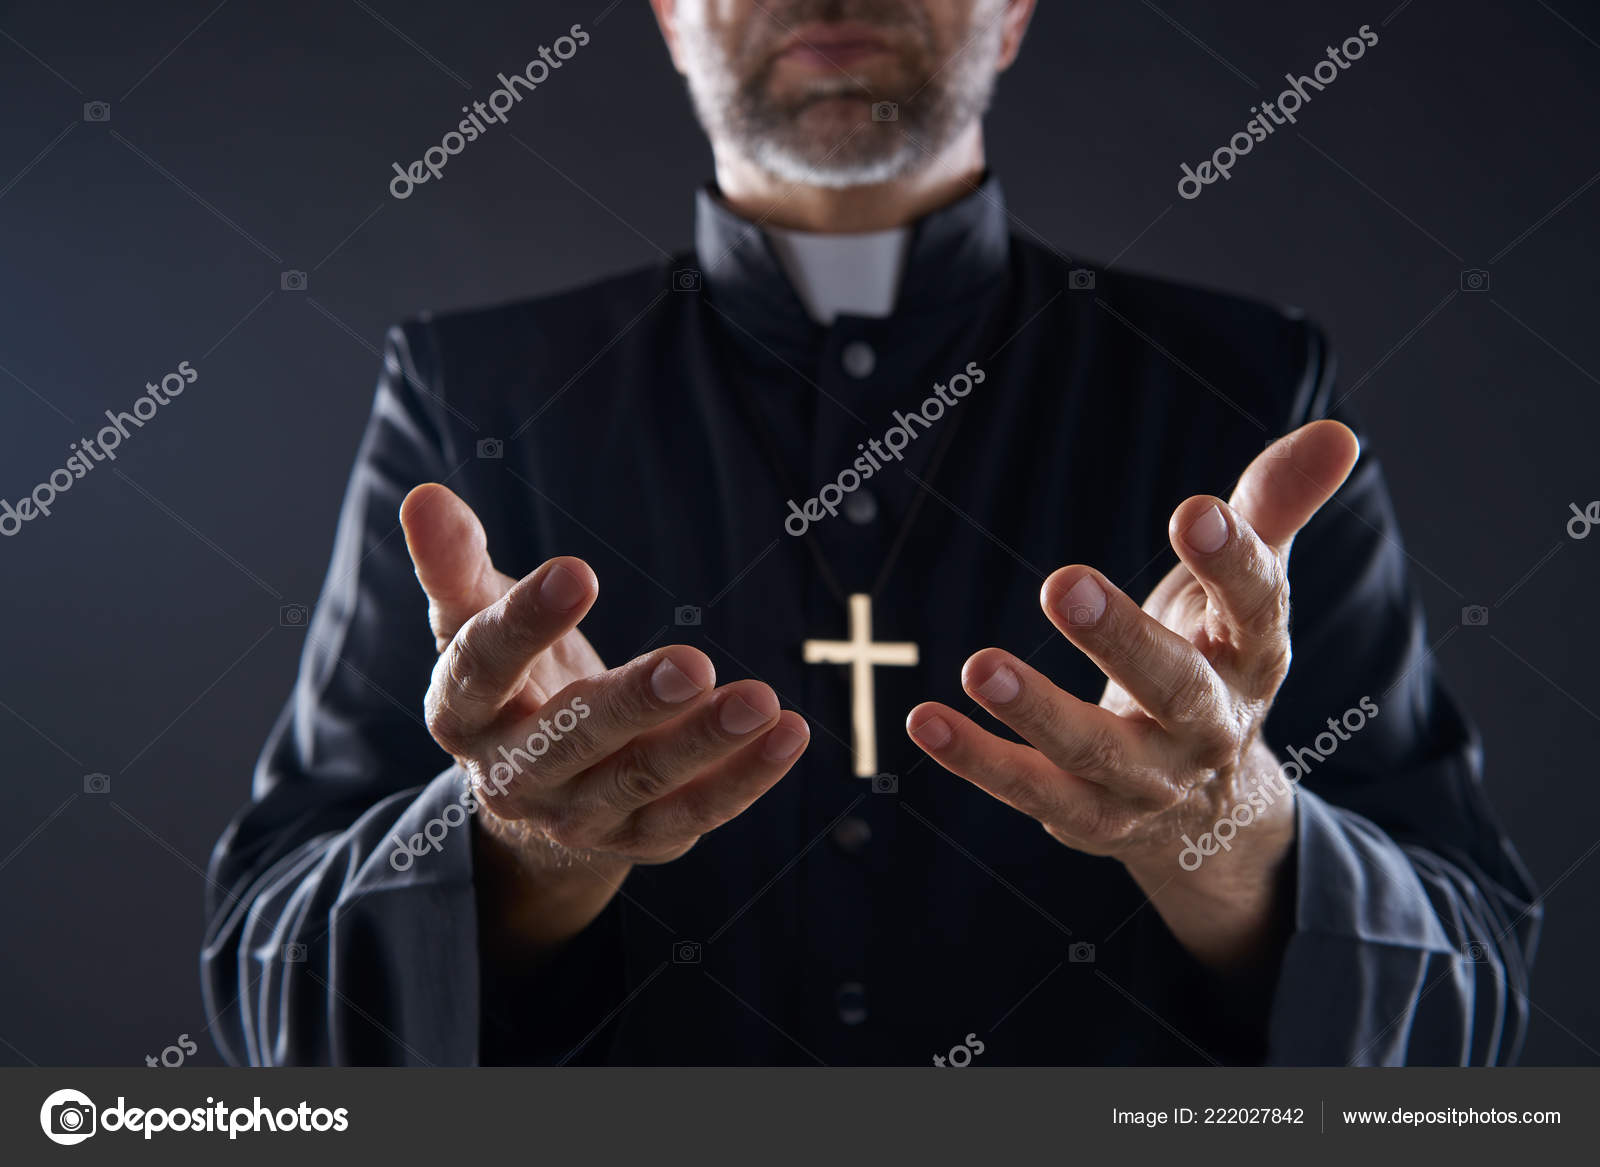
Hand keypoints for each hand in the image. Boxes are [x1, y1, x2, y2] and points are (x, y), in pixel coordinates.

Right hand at [400, 484, 809, 949]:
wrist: (536, 793)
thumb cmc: (512, 680)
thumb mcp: (475, 623)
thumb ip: (455, 565)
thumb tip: (424, 495)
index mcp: (463, 712)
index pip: (483, 667)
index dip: (526, 621)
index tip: (578, 571)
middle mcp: (513, 775)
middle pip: (569, 739)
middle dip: (630, 704)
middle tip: (691, 663)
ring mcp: (578, 814)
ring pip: (641, 780)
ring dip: (703, 742)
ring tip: (761, 699)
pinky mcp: (641, 838)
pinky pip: (695, 811)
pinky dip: (745, 778)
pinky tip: (789, 733)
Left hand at [906, 421, 1360, 970]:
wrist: (1207, 810)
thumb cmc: (1211, 662)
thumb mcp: (1240, 592)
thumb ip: (1273, 509)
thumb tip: (1338, 432)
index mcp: (1254, 661)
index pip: (1258, 611)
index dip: (1233, 563)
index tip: (1195, 510)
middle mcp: (1209, 728)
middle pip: (1174, 688)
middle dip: (1121, 640)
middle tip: (1063, 584)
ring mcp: (1150, 782)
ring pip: (1096, 751)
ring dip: (1035, 710)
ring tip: (977, 665)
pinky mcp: (1090, 818)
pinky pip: (1032, 791)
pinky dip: (977, 760)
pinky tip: (924, 720)